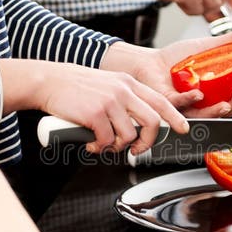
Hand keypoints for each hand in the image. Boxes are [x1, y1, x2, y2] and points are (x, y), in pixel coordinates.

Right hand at [33, 61, 189, 154]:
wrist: (48, 81)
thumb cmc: (75, 86)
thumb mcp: (107, 84)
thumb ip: (124, 100)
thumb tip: (136, 126)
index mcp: (128, 83)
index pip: (160, 101)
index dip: (174, 117)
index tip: (182, 129)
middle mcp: (123, 91)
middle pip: (151, 122)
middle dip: (146, 143)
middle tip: (136, 150)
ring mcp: (110, 101)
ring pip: (128, 135)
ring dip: (117, 147)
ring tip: (105, 144)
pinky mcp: (95, 113)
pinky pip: (107, 140)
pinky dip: (100, 147)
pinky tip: (92, 143)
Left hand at [102, 29, 231, 117]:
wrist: (149, 62)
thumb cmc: (176, 60)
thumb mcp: (207, 47)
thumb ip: (230, 42)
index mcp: (216, 92)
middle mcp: (204, 104)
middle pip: (227, 110)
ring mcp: (188, 108)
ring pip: (207, 115)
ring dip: (220, 110)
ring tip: (229, 102)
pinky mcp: (170, 106)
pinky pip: (182, 106)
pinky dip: (191, 100)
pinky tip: (198, 94)